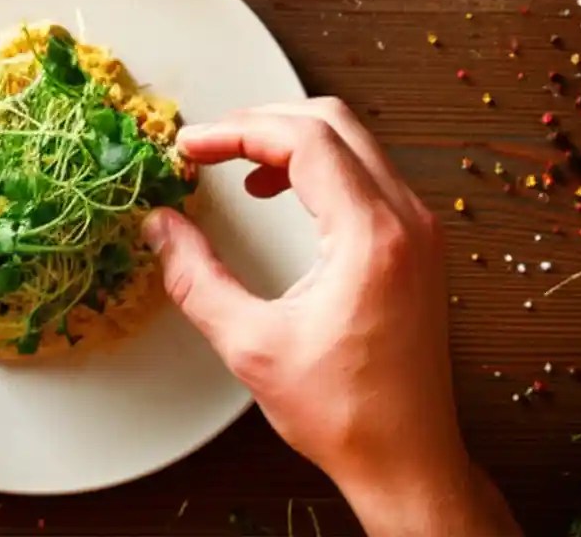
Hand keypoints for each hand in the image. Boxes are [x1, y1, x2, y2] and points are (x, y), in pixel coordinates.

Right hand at [143, 98, 517, 535]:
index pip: (304, 140)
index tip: (191, 146)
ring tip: (236, 163)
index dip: (236, 130)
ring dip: (290, 139)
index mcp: (372, 238)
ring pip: (353, 142)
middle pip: (333, 123)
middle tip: (209, 144)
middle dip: (262, 121)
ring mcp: (419, 230)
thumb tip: (161, 228)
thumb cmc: (344, 413)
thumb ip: (196, 278)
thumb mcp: (251, 345)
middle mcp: (406, 221)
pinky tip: (280, 190)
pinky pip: (366, 174)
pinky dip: (318, 167)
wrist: (408, 459)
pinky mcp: (417, 245)